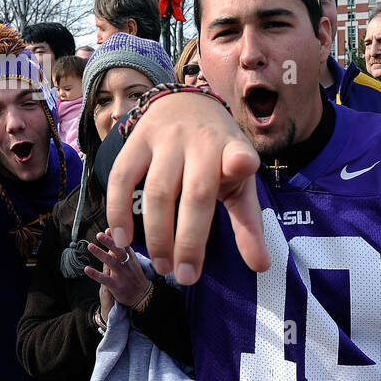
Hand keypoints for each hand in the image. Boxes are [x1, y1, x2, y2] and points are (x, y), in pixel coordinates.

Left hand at [85, 229, 151, 308]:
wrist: (143, 295)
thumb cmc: (134, 275)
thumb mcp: (131, 259)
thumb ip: (120, 246)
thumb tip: (109, 231)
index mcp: (130, 257)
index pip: (124, 243)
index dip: (116, 236)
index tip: (108, 229)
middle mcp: (127, 264)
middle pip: (119, 251)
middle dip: (109, 242)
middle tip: (99, 235)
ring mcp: (122, 275)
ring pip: (111, 263)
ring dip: (100, 254)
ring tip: (90, 246)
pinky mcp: (116, 286)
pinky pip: (105, 279)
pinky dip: (95, 274)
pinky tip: (87, 269)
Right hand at [106, 91, 267, 282]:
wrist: (189, 102)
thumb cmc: (220, 155)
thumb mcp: (240, 182)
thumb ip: (249, 224)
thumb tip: (261, 267)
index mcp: (233, 150)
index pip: (239, 155)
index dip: (240, 161)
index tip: (242, 165)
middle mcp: (201, 142)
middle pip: (195, 193)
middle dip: (190, 240)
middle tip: (186, 277)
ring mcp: (167, 138)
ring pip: (158, 191)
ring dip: (157, 234)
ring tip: (162, 266)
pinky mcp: (137, 139)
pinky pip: (122, 177)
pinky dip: (119, 210)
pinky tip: (123, 239)